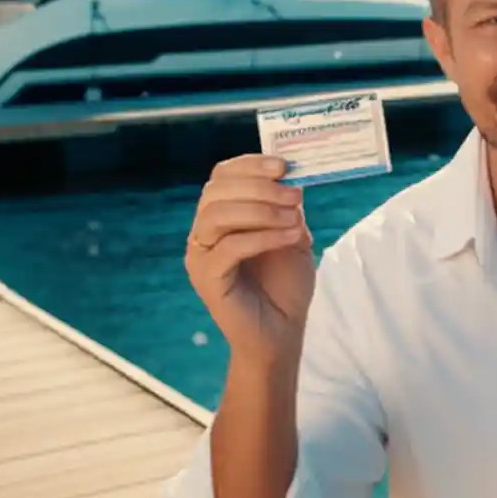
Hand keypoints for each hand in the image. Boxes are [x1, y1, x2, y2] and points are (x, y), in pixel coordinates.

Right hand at [184, 155, 315, 362]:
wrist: (282, 332)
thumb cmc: (285, 285)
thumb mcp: (292, 234)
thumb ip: (287, 206)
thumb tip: (292, 175)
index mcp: (220, 215)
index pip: (222, 176)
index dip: (250, 165)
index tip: (283, 165)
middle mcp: (203, 231)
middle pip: (218, 191)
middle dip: (260, 186)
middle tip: (295, 195)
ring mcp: (201, 255)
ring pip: (218, 214)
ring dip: (262, 210)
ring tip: (295, 218)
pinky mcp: (207, 278)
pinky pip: (229, 247)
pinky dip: (263, 236)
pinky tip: (290, 237)